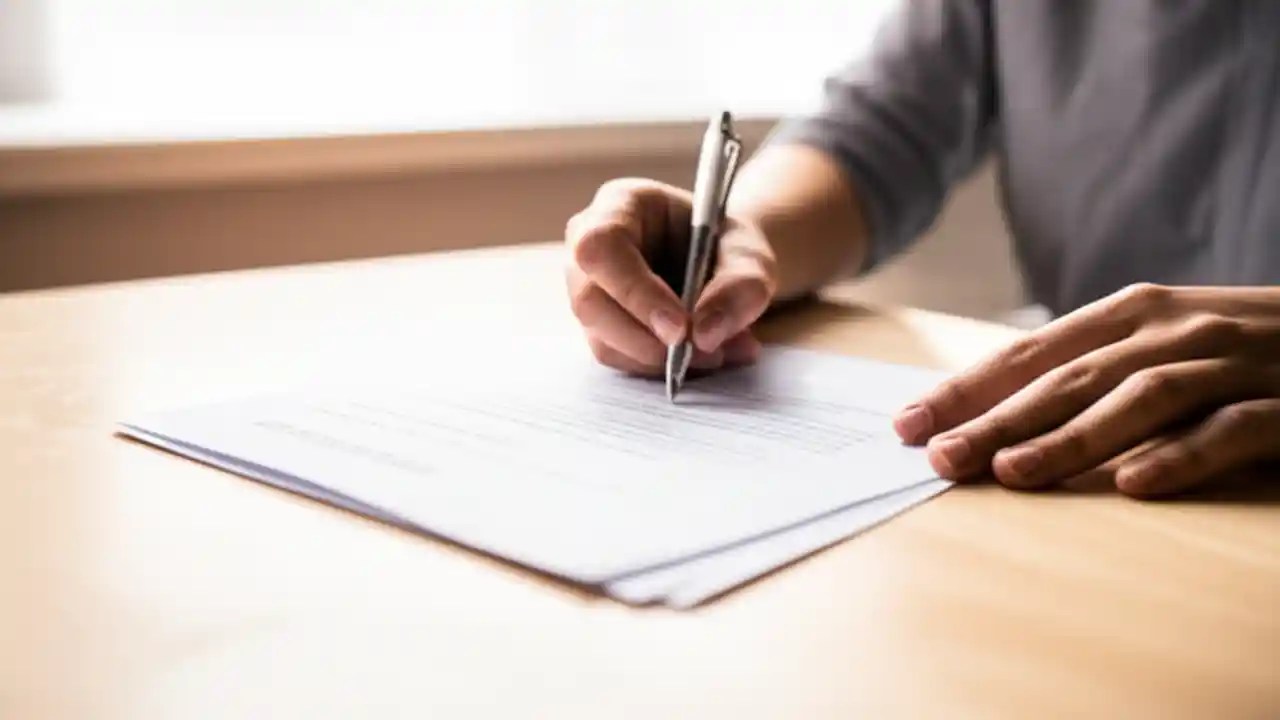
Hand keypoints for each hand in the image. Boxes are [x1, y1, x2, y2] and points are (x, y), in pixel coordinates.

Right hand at [564, 178, 777, 374]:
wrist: (720, 262)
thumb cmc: (726, 245)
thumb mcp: (750, 254)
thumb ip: (739, 286)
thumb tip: (705, 334)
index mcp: (620, 204)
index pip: (602, 247)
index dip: (635, 292)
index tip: (681, 329)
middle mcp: (588, 245)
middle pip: (589, 301)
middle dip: (647, 339)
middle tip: (705, 352)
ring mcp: (587, 288)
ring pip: (602, 338)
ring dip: (660, 359)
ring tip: (716, 354)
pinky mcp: (598, 325)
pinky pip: (617, 358)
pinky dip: (659, 368)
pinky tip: (700, 358)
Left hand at [893, 284, 1279, 497]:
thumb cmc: (1238, 348)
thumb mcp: (1157, 343)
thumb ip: (1087, 370)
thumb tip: (989, 413)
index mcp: (1132, 313)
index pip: (1032, 353)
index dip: (967, 388)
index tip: (906, 424)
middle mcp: (1174, 329)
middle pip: (1070, 378)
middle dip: (998, 418)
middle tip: (938, 457)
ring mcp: (1233, 363)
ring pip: (1140, 399)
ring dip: (1072, 438)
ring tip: (1012, 473)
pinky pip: (1232, 430)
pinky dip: (1183, 454)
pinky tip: (1136, 485)